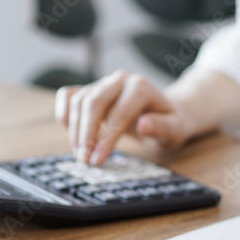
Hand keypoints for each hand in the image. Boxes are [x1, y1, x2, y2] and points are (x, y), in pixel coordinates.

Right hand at [55, 70, 192, 165]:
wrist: (162, 111)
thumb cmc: (169, 123)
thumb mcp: (175, 129)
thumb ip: (162, 127)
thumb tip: (144, 125)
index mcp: (141, 87)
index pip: (119, 112)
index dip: (107, 137)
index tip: (98, 159)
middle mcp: (120, 80)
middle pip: (94, 102)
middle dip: (86, 133)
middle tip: (85, 159)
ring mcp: (103, 82)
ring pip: (79, 101)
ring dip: (75, 129)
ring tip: (81, 155)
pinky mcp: (90, 89)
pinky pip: (68, 96)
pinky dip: (64, 115)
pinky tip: (71, 135)